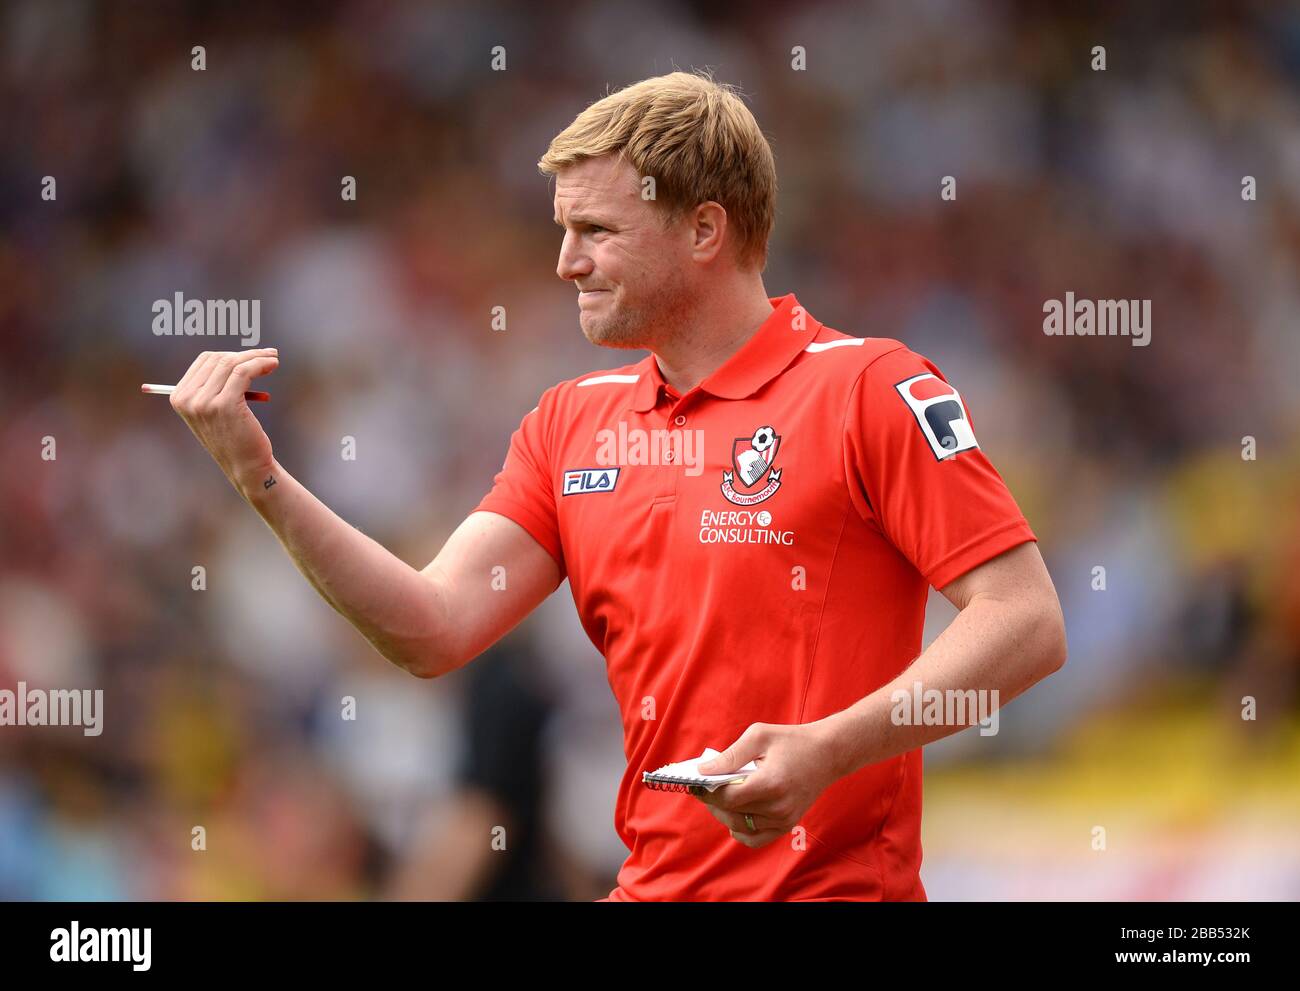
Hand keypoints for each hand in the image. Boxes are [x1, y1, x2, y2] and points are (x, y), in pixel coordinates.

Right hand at [169, 349, 279, 494]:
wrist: (246, 467)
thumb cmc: (236, 437)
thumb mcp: (216, 410)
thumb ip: (215, 385)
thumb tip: (237, 356)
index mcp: (179, 397)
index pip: (204, 361)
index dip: (230, 355)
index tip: (251, 357)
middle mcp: (187, 398)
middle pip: (218, 359)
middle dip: (246, 354)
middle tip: (268, 355)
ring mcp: (204, 402)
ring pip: (232, 364)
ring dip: (256, 357)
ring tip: (273, 359)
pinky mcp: (225, 405)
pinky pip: (243, 372)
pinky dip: (259, 364)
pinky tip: (272, 365)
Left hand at [691, 721, 841, 847]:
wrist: (827, 753)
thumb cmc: (791, 740)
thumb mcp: (758, 736)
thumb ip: (729, 756)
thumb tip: (703, 771)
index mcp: (770, 783)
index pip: (728, 797)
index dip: (707, 791)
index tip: (695, 783)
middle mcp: (778, 807)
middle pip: (731, 813)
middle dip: (712, 801)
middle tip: (703, 788)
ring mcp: (784, 820)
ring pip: (740, 827)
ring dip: (724, 814)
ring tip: (718, 797)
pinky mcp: (787, 825)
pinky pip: (755, 838)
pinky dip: (740, 829)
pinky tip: (734, 814)